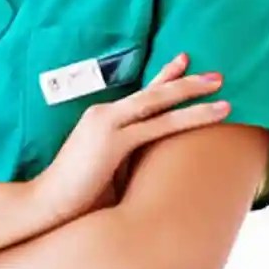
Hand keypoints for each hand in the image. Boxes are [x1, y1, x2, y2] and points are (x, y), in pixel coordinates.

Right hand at [33, 52, 229, 222]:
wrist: (48, 202)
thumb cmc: (76, 194)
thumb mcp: (105, 169)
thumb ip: (125, 159)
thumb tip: (152, 166)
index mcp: (100, 121)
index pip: (138, 95)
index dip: (163, 79)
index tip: (184, 65)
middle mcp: (103, 115)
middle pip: (151, 92)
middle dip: (183, 80)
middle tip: (215, 74)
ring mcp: (107, 124)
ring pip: (157, 102)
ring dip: (191, 92)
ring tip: (220, 85)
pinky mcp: (113, 141)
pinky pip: (160, 125)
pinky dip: (190, 117)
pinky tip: (214, 112)